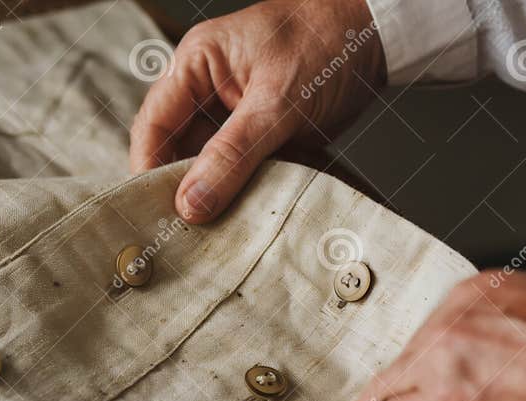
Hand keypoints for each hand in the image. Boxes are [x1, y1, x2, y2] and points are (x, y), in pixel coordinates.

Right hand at [129, 0, 384, 222]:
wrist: (377, 36)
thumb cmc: (326, 43)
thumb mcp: (277, 103)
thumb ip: (233, 155)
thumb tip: (191, 204)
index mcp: (194, 66)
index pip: (153, 126)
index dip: (148, 172)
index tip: (153, 216)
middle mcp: (207, 91)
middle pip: (177, 152)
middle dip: (181, 192)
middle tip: (184, 238)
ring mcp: (234, 115)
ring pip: (210, 167)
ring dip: (216, 198)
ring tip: (214, 238)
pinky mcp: (261, 136)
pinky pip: (242, 172)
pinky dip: (245, 195)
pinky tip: (246, 221)